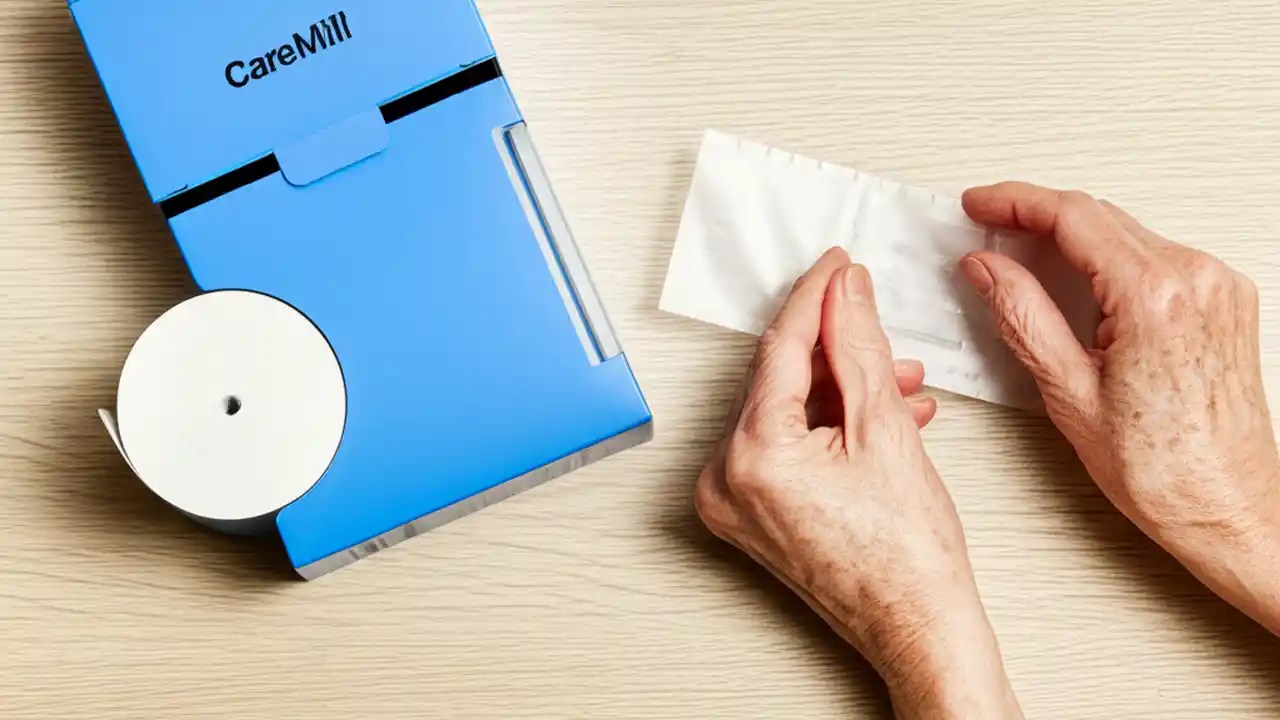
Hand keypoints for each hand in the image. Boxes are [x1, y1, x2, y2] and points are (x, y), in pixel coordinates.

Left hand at [695, 248, 1021, 719]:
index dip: (814, 298)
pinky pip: (784, 448)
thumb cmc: (907, 556)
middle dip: (836, 351)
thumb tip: (844, 291)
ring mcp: (734, 502)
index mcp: (751, 456)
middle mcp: (725, 479)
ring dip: (841, 391)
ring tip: (898, 385)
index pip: (778, 349)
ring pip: (786, 414)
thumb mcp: (885, 428)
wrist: (917, 628)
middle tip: (874, 322)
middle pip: (778, 382)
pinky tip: (880, 418)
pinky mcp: (750, 515)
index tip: (835, 265)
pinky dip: (828, 429)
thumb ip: (857, 346)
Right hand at [959, 182, 1279, 632]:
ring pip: (1128, 232)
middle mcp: (1197, 281)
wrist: (1228, 508)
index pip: (1073, 216)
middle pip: (1101, 215)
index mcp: (1155, 299)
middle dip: (1037, 214)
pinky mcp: (1225, 302)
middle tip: (988, 228)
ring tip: (1023, 255)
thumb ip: (1022, 315)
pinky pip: (1156, 256)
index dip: (1015, 201)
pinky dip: (1109, 258)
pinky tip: (1077, 280)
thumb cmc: (1162, 470)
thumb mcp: (1069, 392)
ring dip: (1073, 236)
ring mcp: (1218, 288)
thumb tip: (988, 268)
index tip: (979, 204)